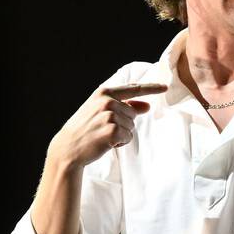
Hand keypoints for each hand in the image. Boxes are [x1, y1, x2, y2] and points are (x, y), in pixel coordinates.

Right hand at [48, 82, 167, 167]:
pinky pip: (128, 137)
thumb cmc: (86, 129)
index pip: (133, 88)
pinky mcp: (112, 130)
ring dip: (121, 134)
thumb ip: (125, 107)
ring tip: (103, 135)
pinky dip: (120, 142)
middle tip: (104, 129)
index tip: (165, 86)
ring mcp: (109, 115)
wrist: (69, 147)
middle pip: (133, 113)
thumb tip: (147, 106)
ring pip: (131, 126)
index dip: (151, 88)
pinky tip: (106, 142)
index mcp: (104, 93)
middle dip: (124, 123)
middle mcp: (107, 101)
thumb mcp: (102, 112)